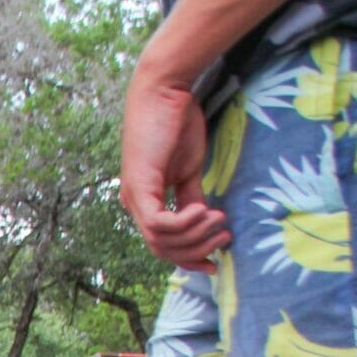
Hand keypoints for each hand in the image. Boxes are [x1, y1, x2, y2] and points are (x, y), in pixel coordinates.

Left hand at [120, 74, 228, 272]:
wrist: (166, 91)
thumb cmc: (177, 124)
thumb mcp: (188, 169)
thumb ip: (192, 196)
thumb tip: (203, 221)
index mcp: (145, 201)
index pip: (160, 244)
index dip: (187, 259)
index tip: (214, 264)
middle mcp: (134, 203)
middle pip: (160, 249)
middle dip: (194, 252)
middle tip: (223, 239)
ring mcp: (134, 196)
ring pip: (159, 241)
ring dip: (194, 237)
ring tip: (219, 221)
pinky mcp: (139, 185)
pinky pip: (158, 223)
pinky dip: (184, 224)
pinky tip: (203, 213)